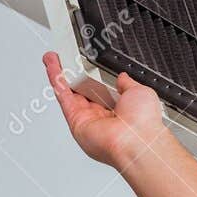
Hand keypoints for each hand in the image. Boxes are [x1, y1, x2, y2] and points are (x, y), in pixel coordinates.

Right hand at [44, 52, 168, 169]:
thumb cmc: (144, 122)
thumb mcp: (140, 92)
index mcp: (119, 109)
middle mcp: (101, 115)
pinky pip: (63, 97)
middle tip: (64, 57)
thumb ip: (128, 84)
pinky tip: (53, 68)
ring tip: (52, 57)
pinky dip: (57, 81)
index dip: (92, 77)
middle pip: (81, 89)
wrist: (137, 140)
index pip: (101, 90)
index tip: (86, 64)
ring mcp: (87, 119)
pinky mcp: (75, 121)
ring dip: (60, 74)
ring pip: (69, 92)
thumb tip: (123, 77)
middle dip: (71, 73)